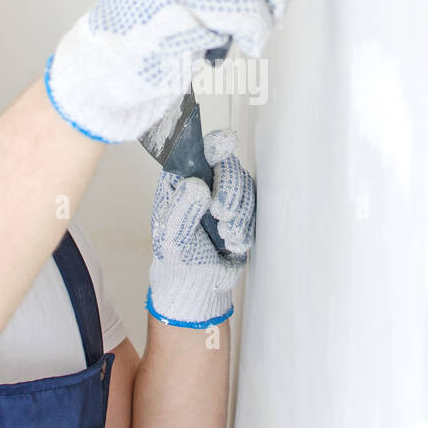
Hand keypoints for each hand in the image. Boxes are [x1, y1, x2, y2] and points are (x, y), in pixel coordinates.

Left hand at [146, 129, 255, 326]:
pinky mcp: (242, 211)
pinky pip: (256, 209)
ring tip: (225, 237)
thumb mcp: (171, 239)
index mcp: (181, 182)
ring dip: (239, 215)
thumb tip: (197, 186)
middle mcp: (205, 182)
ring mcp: (225, 196)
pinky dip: (246, 228)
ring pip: (246, 188)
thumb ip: (181, 211)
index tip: (227, 143)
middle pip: (228, 166)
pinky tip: (232, 244)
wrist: (198, 284)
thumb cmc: (177, 258)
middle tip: (221, 216)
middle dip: (230, 191)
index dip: (214, 145)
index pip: (198, 153)